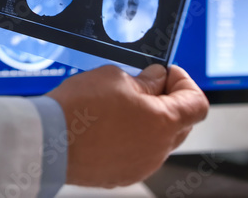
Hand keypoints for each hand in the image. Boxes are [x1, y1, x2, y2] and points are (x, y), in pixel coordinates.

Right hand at [46, 64, 208, 187]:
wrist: (50, 140)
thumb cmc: (81, 108)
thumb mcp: (116, 77)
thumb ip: (145, 79)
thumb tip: (156, 80)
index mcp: (164, 122)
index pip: (197, 103)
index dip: (184, 82)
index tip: (167, 73)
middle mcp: (159, 149)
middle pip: (180, 122)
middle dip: (167, 100)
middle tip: (142, 85)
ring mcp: (142, 166)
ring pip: (158, 140)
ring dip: (148, 122)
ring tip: (119, 106)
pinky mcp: (124, 175)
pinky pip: (139, 154)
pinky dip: (131, 139)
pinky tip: (108, 126)